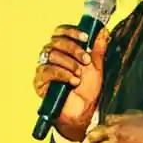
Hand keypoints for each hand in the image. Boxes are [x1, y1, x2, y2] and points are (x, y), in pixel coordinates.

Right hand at [33, 24, 109, 141]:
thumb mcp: (96, 67)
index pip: (60, 32)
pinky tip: (73, 81)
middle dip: (73, 49)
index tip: (85, 37)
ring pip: (51, 55)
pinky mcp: (39, 81)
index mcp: (62, 49)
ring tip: (80, 75)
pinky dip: (62, 74)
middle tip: (86, 60)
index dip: (71, 31)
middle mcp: (50, 56)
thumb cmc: (87, 89)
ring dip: (70, 63)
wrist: (82, 110)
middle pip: (55, 41)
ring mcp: (43, 68)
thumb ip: (98, 49)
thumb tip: (103, 31)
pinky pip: (47, 71)